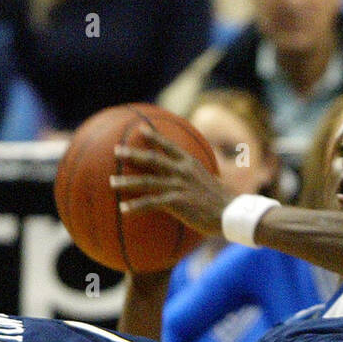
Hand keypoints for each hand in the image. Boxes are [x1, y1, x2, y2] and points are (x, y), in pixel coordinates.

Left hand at [111, 128, 231, 238]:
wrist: (231, 213)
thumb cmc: (222, 202)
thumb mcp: (210, 182)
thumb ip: (197, 178)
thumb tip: (193, 180)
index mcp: (190, 164)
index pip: (169, 145)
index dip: (154, 136)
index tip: (140, 128)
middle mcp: (182, 171)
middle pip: (152, 159)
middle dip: (132, 154)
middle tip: (116, 150)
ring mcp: (178, 186)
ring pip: (146, 181)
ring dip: (126, 182)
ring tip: (111, 182)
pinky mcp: (176, 202)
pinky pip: (151, 203)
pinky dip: (136, 206)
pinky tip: (123, 210)